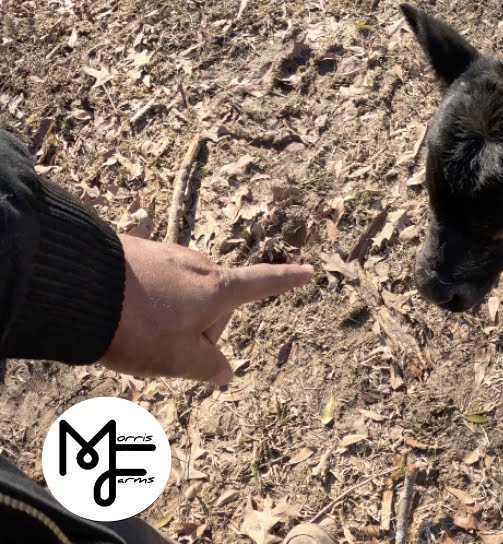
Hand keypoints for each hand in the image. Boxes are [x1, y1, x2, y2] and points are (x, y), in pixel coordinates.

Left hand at [100, 234, 313, 383]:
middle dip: (196, 327)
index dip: (286, 281)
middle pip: (212, 301)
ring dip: (167, 314)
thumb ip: (208, 367)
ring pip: (180, 291)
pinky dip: (144, 299)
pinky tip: (119, 313)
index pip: (261, 284)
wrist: (74, 287)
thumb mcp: (177, 360)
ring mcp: (166, 253)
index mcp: (217, 289)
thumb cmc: (136, 328)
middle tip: (162, 351)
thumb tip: (227, 373)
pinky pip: (152, 280)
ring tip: (132, 333)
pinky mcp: (136, 249)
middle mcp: (198, 265)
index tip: (309, 271)